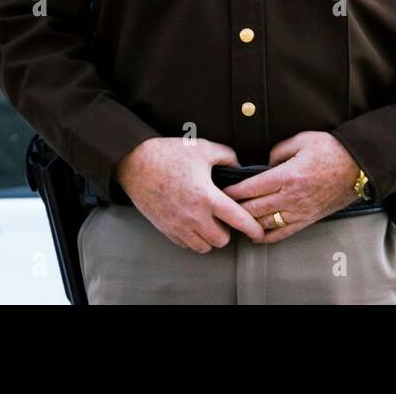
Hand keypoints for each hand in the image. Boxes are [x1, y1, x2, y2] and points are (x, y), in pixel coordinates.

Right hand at [115, 137, 266, 251]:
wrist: (135, 162)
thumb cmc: (169, 154)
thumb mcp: (203, 148)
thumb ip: (227, 157)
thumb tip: (239, 167)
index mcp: (207, 197)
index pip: (238, 220)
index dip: (254, 228)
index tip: (259, 232)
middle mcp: (194, 216)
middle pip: (222, 240)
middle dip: (227, 231)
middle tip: (225, 218)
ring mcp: (178, 225)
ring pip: (204, 247)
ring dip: (210, 237)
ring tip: (209, 222)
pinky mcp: (165, 229)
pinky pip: (186, 244)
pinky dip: (193, 238)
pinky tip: (193, 223)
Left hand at [220, 131, 360, 243]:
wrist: (358, 167)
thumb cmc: (331, 151)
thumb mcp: (302, 140)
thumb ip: (277, 151)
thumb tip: (265, 164)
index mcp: (288, 175)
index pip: (252, 188)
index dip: (234, 192)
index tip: (222, 192)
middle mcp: (291, 197)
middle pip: (254, 208)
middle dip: (236, 208)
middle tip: (223, 206)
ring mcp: (300, 211)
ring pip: (265, 223)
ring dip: (248, 222)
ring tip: (235, 218)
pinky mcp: (308, 220)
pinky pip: (283, 233)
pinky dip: (267, 236)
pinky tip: (256, 235)